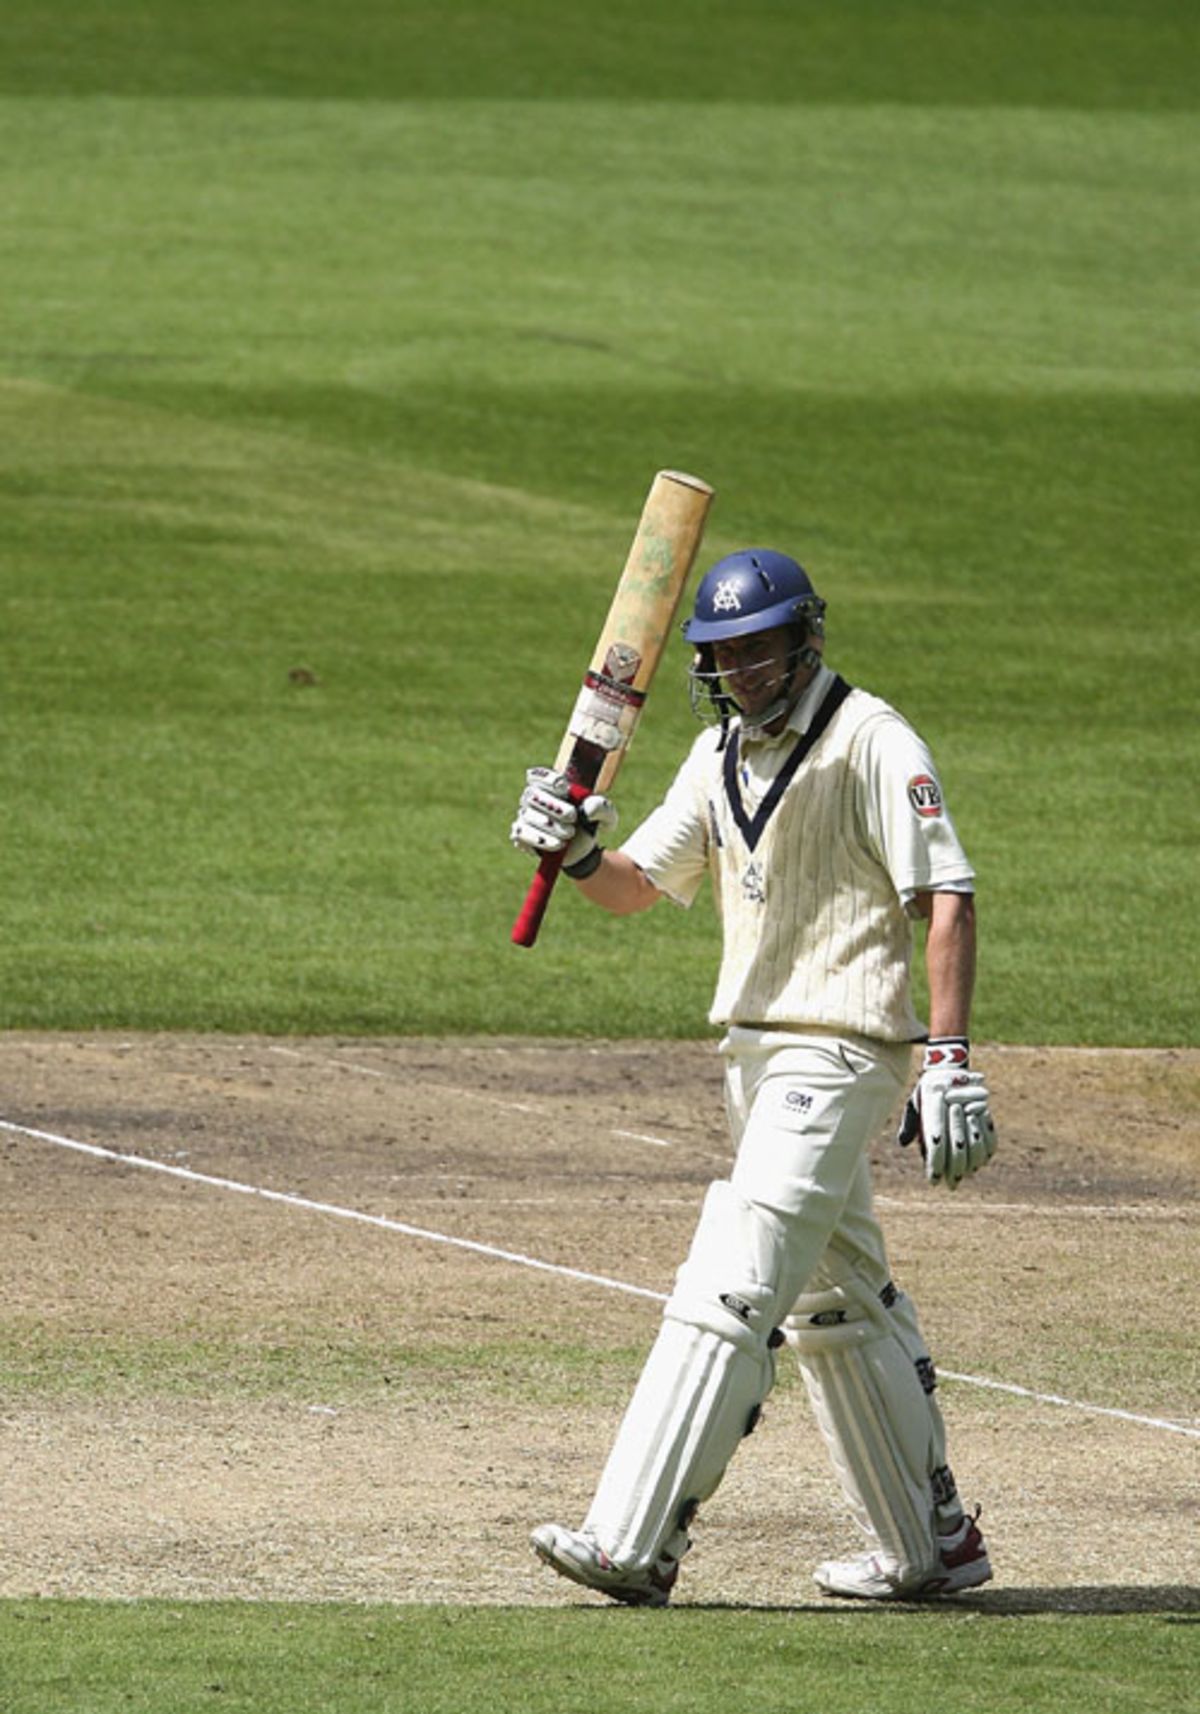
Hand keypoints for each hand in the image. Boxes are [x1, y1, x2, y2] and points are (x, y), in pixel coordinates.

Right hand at [510, 767, 617, 875]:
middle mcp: (533, 798)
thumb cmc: (590, 823)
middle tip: (572, 817)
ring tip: (569, 834)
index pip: (538, 775)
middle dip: (554, 806)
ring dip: (551, 826)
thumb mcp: (605, 815)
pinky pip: (522, 834)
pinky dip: (540, 839)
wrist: (583, 849)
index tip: (562, 786)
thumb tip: (588, 809)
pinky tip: (557, 845)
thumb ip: (601, 808)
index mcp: (550, 786)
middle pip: (533, 796)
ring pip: (529, 816)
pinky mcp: (521, 835)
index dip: (547, 779)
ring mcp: (525, 816)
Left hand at [897, 1038, 996, 1189]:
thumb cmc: (928, 1090)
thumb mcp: (914, 1103)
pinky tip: (978, 1164)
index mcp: (932, 1104)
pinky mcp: (984, 1109)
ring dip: (970, 1164)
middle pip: (957, 1147)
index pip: (935, 1142)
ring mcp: (970, 1107)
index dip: (936, 1165)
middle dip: (954, 1169)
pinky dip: (985, 1153)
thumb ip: (910, 1124)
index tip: (934, 1181)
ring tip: (965, 1176)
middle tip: (952, 1184)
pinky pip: (990, 1136)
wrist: (949, 1066)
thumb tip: (903, 1143)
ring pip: (975, 1144)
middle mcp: (952, 1105)